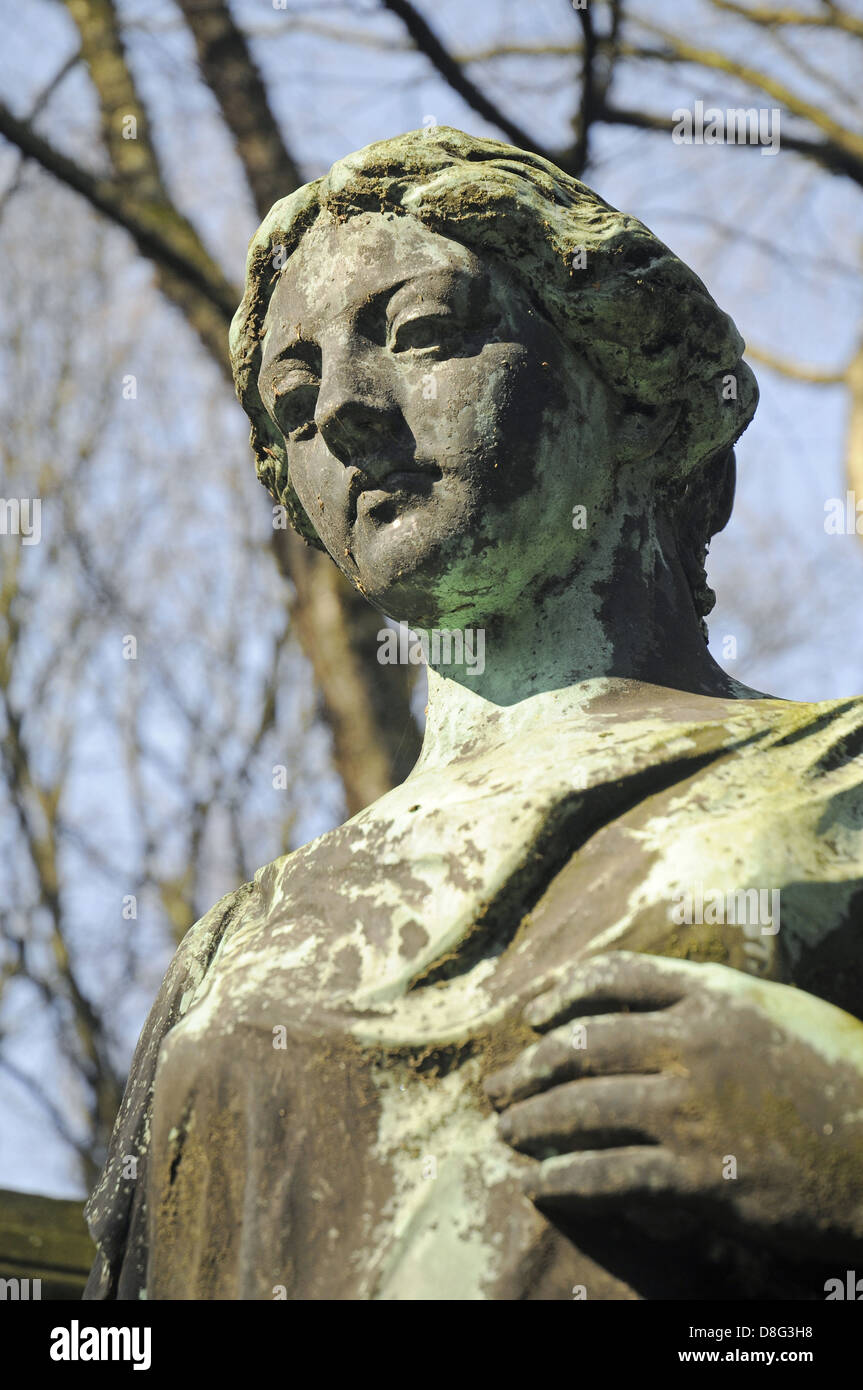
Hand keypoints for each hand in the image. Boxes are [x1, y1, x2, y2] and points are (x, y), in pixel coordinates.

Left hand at [484, 951, 862, 1260]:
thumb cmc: (843, 1075)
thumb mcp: (780, 1014)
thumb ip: (714, 1006)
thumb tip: (652, 1018)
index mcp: (716, 995)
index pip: (616, 976)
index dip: (562, 990)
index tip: (531, 1011)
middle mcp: (696, 1042)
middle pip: (585, 1043)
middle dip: (530, 1065)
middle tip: (501, 1084)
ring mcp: (695, 1108)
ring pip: (586, 1108)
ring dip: (535, 1120)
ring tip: (506, 1131)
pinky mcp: (702, 1174)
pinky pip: (612, 1174)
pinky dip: (566, 1180)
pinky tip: (540, 1186)